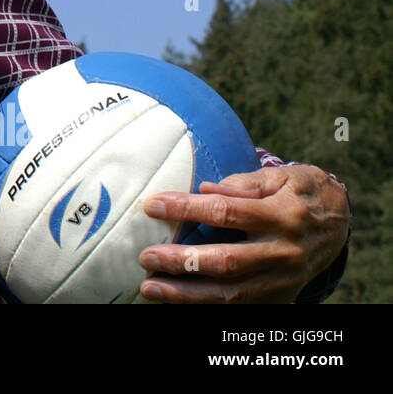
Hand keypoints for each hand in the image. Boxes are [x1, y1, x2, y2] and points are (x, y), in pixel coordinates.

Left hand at [136, 165, 350, 302]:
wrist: (339, 222)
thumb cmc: (300, 192)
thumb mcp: (281, 177)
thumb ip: (244, 183)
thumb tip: (206, 188)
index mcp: (281, 216)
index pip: (226, 212)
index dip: (187, 209)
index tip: (152, 205)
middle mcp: (283, 252)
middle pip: (227, 261)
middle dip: (183, 261)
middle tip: (147, 257)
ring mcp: (283, 281)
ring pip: (231, 294)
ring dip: (187, 295)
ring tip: (151, 288)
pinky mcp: (281, 298)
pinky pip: (241, 308)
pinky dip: (208, 308)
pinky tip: (178, 303)